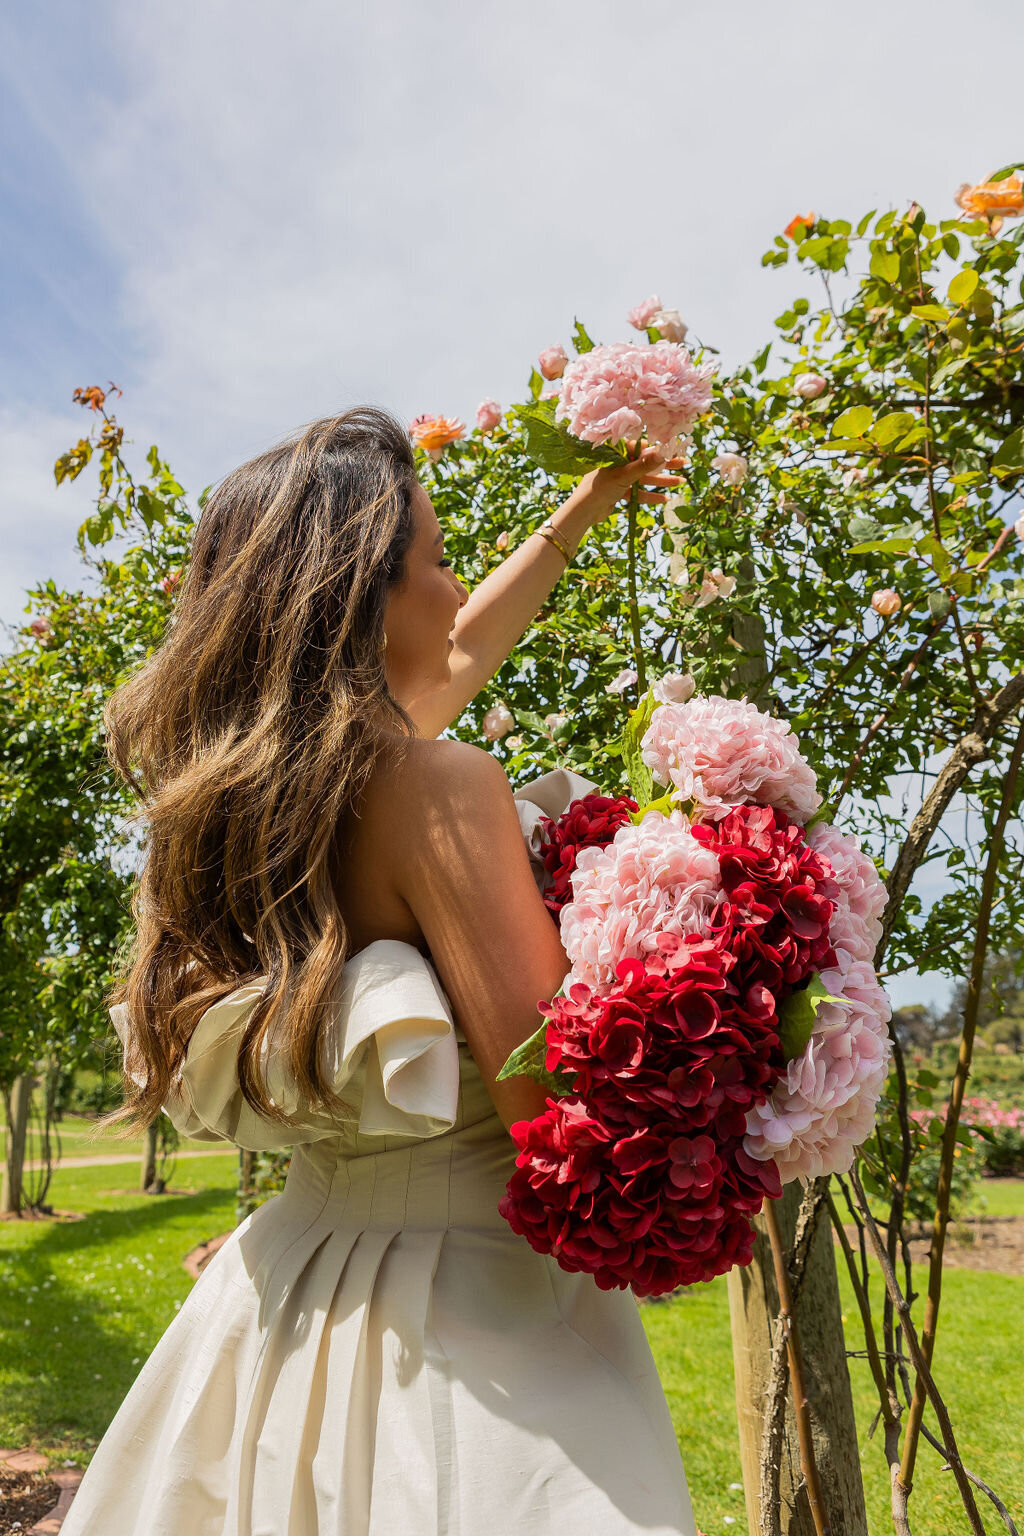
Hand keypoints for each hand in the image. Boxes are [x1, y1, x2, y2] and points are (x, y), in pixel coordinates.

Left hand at [558, 444, 684, 529]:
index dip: (658, 449)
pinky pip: (638, 492)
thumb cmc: (600, 488)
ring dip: (661, 481)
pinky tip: (664, 499)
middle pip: (645, 462)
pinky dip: (649, 495)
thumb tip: (662, 452)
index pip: (641, 447)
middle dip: (664, 464)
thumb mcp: (624, 476)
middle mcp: (618, 463)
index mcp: (616, 454)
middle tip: (683, 463)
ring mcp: (619, 477)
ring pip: (644, 478)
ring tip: (680, 482)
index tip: (675, 450)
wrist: (584, 511)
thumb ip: (644, 465)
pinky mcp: (619, 492)